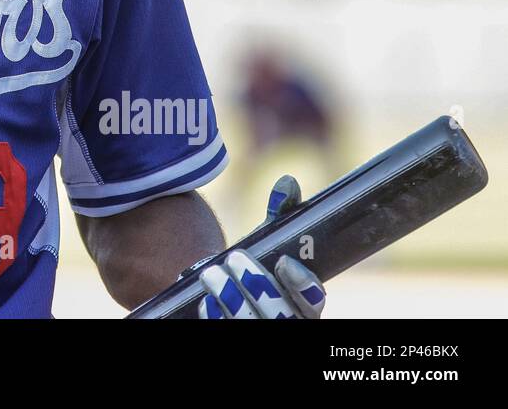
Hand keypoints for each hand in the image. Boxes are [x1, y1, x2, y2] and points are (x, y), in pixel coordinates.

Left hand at [197, 175, 326, 318]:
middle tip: (234, 259)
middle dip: (257, 286)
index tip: (283, 262)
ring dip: (231, 299)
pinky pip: (225, 331)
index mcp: (305, 306)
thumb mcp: (270, 244)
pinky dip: (216, 316)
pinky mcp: (234, 336)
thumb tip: (287, 183)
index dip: (303, 285)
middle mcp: (288, 323)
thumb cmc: (257, 269)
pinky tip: (206, 300)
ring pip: (252, 324)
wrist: (229, 297)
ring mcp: (262, 332)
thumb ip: (280, 218)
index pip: (314, 302)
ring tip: (212, 273)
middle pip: (281, 315)